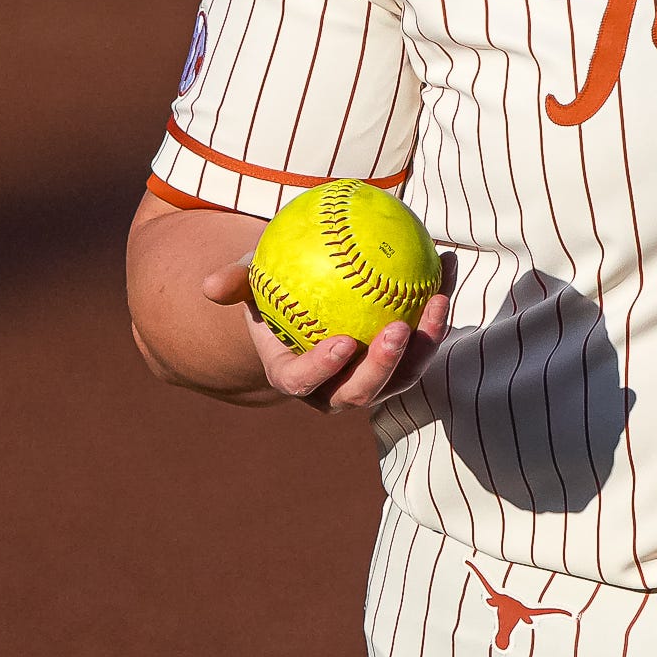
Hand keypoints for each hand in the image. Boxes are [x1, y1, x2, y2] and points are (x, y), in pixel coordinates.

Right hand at [202, 258, 450, 413]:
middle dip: (382, 367)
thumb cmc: (274, 290)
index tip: (340, 342)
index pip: (304, 383)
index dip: (322, 370)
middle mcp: (335, 389)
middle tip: (398, 329)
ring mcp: (373, 380)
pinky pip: (425, 340)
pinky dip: (437, 306)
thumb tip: (211, 285)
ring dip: (426, 342)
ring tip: (437, 299)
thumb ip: (236, 282)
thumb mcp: (252, 281)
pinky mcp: (403, 363)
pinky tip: (445, 264)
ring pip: (404, 374)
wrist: (308, 303)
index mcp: (294, 376)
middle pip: (361, 392)